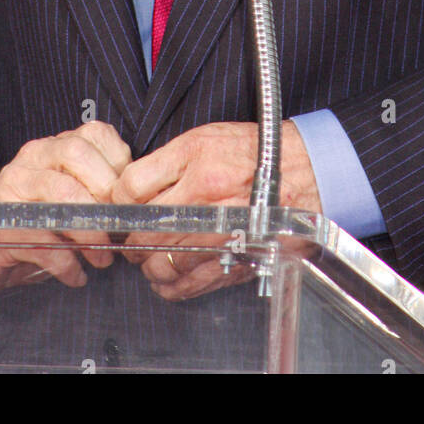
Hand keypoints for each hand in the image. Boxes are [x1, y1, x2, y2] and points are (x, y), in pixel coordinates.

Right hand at [0, 121, 130, 300]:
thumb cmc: (28, 225)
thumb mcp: (62, 200)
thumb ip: (94, 193)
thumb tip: (138, 211)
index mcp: (52, 148)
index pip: (95, 135)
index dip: (120, 166)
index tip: (130, 201)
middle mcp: (31, 160)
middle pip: (78, 155)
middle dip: (106, 195)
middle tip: (119, 230)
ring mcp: (12, 190)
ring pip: (62, 197)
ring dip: (91, 233)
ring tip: (103, 259)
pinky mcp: (0, 227)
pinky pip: (43, 241)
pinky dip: (66, 263)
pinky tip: (76, 276)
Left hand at [111, 120, 320, 300]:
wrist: (304, 170)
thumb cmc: (254, 152)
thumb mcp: (205, 138)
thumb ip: (167, 161)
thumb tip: (133, 188)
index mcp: (193, 159)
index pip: (131, 187)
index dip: (119, 201)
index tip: (121, 207)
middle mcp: (203, 196)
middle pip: (143, 231)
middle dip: (131, 238)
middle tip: (133, 238)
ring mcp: (218, 232)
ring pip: (160, 262)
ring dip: (149, 264)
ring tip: (152, 257)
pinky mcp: (232, 258)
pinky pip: (187, 284)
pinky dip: (171, 286)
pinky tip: (169, 277)